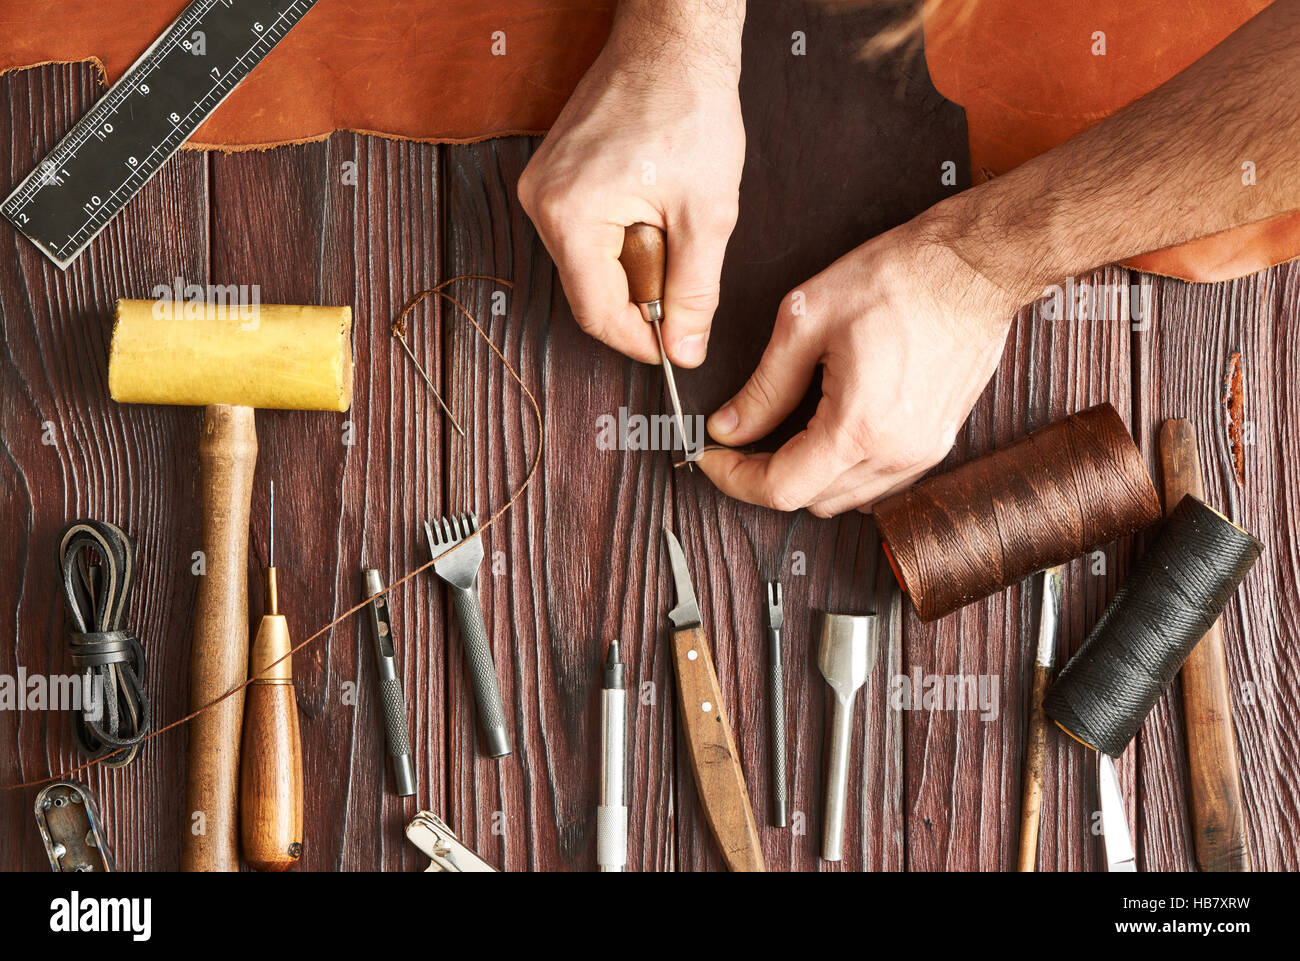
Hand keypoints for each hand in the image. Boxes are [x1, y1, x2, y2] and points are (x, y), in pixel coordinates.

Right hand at [517, 9, 744, 367]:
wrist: (674, 43)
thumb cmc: (689, 109)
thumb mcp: (707, 215)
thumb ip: (695, 292)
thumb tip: (685, 349)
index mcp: (569, 216)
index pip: (596, 313)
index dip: (640, 340)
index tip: (675, 349)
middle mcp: (542, 203)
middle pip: (590, 289)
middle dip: (641, 296)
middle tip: (686, 277)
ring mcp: (543, 186)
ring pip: (590, 262)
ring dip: (634, 264)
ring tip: (673, 228)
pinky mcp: (554, 175)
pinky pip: (587, 232)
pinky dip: (624, 238)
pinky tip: (653, 208)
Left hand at [698, 213, 1017, 514]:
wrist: (975, 267)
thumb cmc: (899, 279)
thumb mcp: (806, 322)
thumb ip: (763, 387)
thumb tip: (729, 427)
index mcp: (858, 428)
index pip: (781, 489)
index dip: (735, 480)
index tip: (713, 458)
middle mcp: (896, 455)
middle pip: (811, 502)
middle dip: (767, 476)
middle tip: (739, 441)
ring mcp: (924, 454)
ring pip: (846, 499)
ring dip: (807, 477)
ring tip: (783, 433)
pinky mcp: (939, 443)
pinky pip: (880, 483)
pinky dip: (845, 471)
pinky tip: (830, 432)